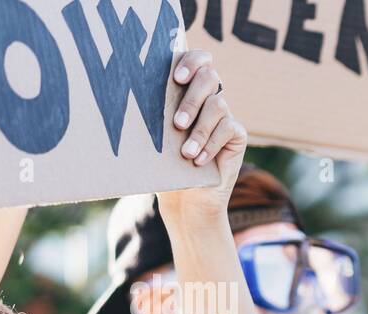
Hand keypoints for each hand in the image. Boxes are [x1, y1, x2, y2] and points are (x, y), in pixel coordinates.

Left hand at [156, 50, 245, 223]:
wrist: (185, 198)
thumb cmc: (165, 164)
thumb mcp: (155, 136)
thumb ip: (153, 113)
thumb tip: (130, 93)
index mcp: (187, 90)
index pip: (198, 60)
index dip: (192, 61)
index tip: (177, 78)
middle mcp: (208, 98)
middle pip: (210, 77)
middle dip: (192, 98)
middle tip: (176, 122)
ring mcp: (224, 116)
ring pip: (218, 106)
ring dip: (200, 129)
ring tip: (185, 152)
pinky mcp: (236, 135)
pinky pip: (228, 129)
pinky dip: (212, 144)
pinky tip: (198, 160)